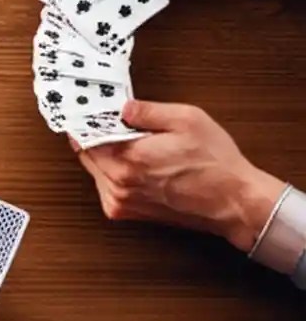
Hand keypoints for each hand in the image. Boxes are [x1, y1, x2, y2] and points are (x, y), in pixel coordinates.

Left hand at [74, 100, 285, 251]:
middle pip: (86, 153)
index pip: (85, 136)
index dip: (88, 119)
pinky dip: (112, 172)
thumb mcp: (186, 120)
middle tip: (111, 120)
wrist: (234, 203)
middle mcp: (120, 185)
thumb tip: (122, 107)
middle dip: (95, 135)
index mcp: (128, 160)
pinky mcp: (128, 212)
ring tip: (131, 141)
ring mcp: (121, 202)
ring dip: (104, 154)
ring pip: (95, 169)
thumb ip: (147, 110)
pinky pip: (106, 186)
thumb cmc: (216, 165)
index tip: (91, 109)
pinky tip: (135, 162)